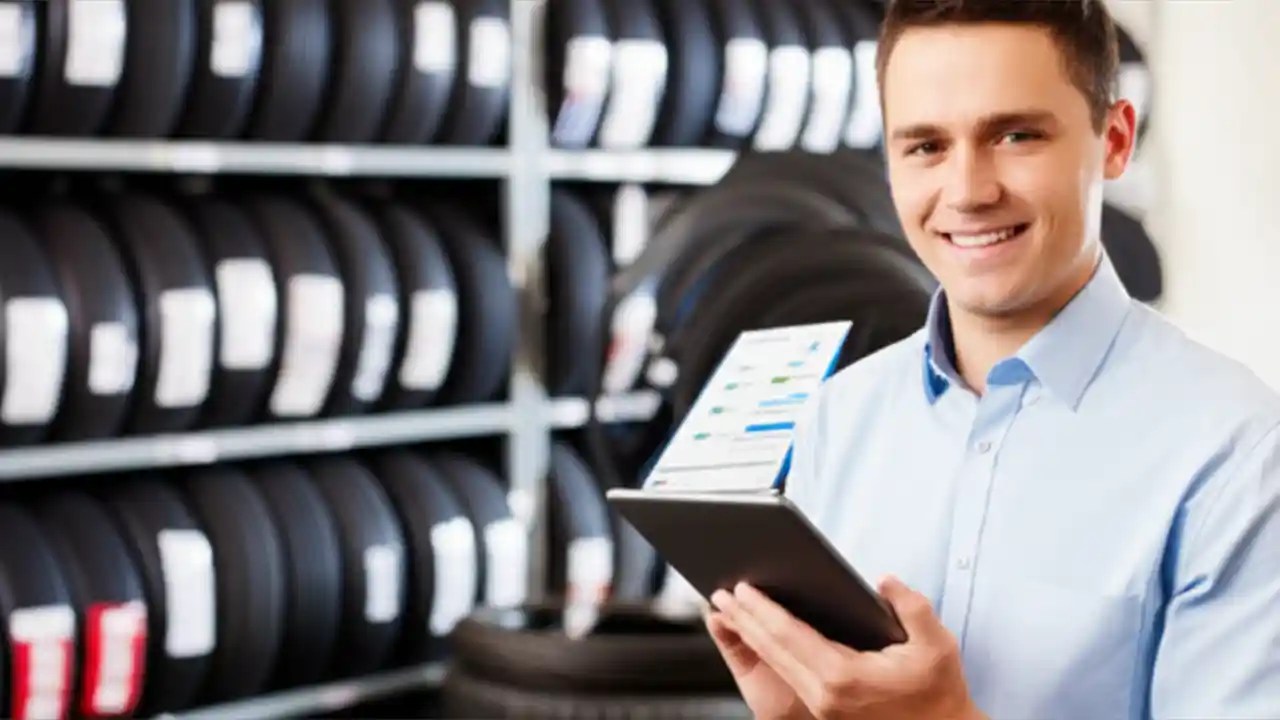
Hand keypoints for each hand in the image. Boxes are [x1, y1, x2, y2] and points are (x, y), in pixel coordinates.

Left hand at [708, 576, 984, 719]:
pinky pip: (788, 675)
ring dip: (750, 635)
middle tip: (720, 593)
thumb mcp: (937, 645)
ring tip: (730, 610)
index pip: (790, 636)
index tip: (740, 589)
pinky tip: (759, 636)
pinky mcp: (825, 713)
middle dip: (743, 620)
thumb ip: (911, 607)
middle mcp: (825, 695)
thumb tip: (885, 581)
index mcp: (844, 677)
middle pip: (773, 650)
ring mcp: (823, 707)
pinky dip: (768, 652)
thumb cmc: (939, 695)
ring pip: (776, 664)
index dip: (761, 610)